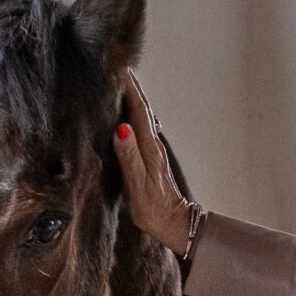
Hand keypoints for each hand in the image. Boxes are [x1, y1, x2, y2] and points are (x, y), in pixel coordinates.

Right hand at [114, 73, 193, 255]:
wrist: (174, 225)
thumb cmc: (154, 209)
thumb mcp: (138, 184)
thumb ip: (129, 156)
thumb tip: (121, 128)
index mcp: (149, 149)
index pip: (139, 113)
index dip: (131, 91)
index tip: (122, 70)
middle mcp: (153, 147)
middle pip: (143, 111)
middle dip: (133, 90)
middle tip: (121, 70)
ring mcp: (154, 153)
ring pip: (143, 119)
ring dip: (134, 101)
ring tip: (123, 87)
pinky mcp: (152, 160)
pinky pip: (142, 130)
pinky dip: (136, 117)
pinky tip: (130, 117)